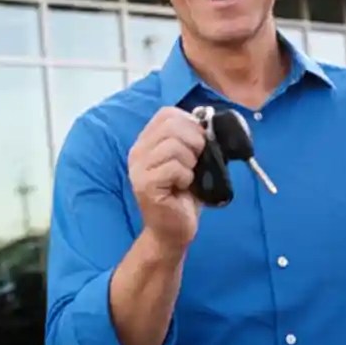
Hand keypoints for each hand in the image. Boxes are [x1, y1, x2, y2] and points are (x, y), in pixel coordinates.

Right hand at [128, 107, 207, 250]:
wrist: (173, 231)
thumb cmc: (184, 195)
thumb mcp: (190, 160)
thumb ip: (192, 139)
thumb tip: (208, 122)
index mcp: (146, 141)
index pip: (167, 113)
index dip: (190, 123)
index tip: (199, 143)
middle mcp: (137, 152)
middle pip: (172, 125)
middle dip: (195, 141)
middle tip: (197, 162)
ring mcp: (138, 169)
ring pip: (174, 146)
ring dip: (191, 162)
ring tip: (188, 177)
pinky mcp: (145, 185)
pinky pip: (174, 168)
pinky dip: (187, 177)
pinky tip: (182, 187)